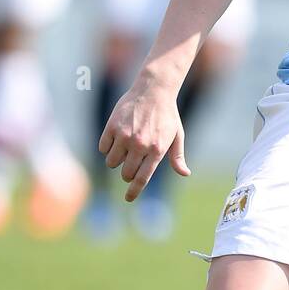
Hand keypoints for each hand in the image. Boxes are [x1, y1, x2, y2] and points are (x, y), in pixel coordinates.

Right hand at [99, 77, 190, 201]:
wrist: (153, 90)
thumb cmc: (167, 115)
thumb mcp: (177, 136)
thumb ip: (177, 157)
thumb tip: (185, 173)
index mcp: (156, 150)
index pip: (142, 179)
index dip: (134, 192)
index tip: (128, 198)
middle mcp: (140, 145)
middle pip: (126, 173)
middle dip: (127, 173)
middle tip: (130, 164)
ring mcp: (124, 136)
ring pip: (111, 162)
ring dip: (116, 160)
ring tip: (125, 148)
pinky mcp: (112, 127)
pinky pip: (103, 148)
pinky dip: (107, 147)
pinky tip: (116, 139)